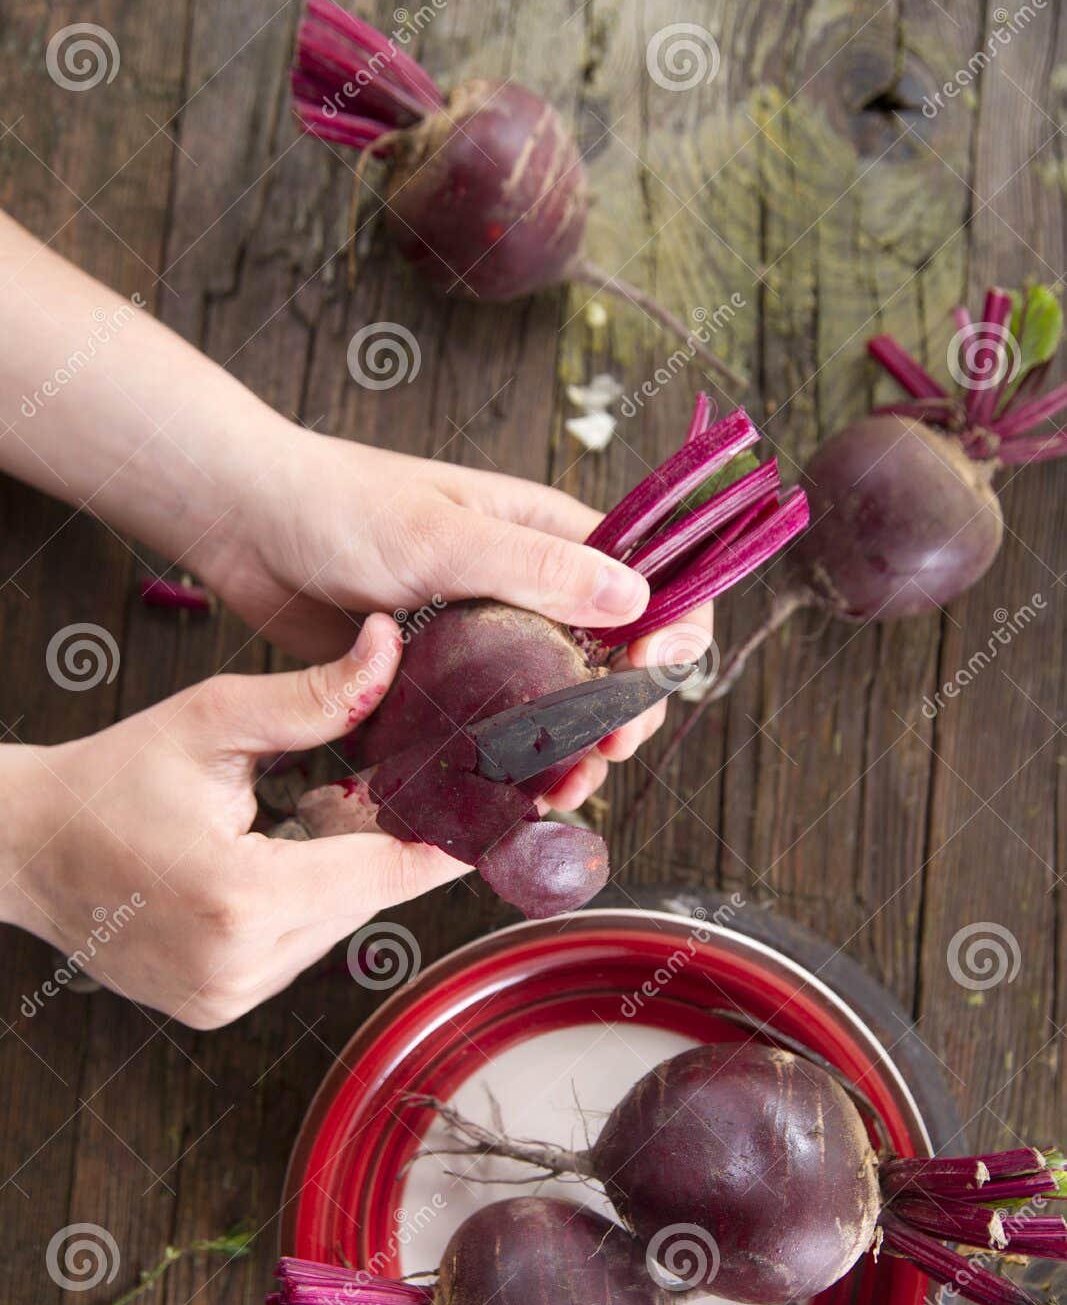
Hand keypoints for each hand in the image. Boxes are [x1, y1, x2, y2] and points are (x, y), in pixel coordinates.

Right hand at [1, 616, 464, 1028]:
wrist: (24, 852)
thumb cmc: (107, 783)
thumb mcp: (209, 722)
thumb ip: (312, 698)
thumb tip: (389, 651)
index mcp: (244, 896)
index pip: (388, 872)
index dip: (452, 841)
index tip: (510, 816)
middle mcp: (243, 964)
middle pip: (367, 899)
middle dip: (376, 843)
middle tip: (352, 788)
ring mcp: (230, 996)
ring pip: (337, 927)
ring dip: (335, 876)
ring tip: (279, 824)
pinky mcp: (221, 1007)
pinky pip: (298, 950)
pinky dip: (298, 907)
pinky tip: (255, 864)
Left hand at [192, 426, 712, 803]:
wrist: (245, 526)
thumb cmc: (338, 505)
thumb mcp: (439, 535)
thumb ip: (535, 569)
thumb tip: (635, 598)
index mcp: (549, 537)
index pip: (650, 581)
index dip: (670, 629)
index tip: (648, 672)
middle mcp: (530, 592)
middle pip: (613, 662)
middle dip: (626, 711)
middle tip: (609, 749)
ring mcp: (487, 642)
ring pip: (557, 710)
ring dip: (574, 754)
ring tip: (564, 790)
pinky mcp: (443, 684)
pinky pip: (493, 734)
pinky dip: (510, 769)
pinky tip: (511, 799)